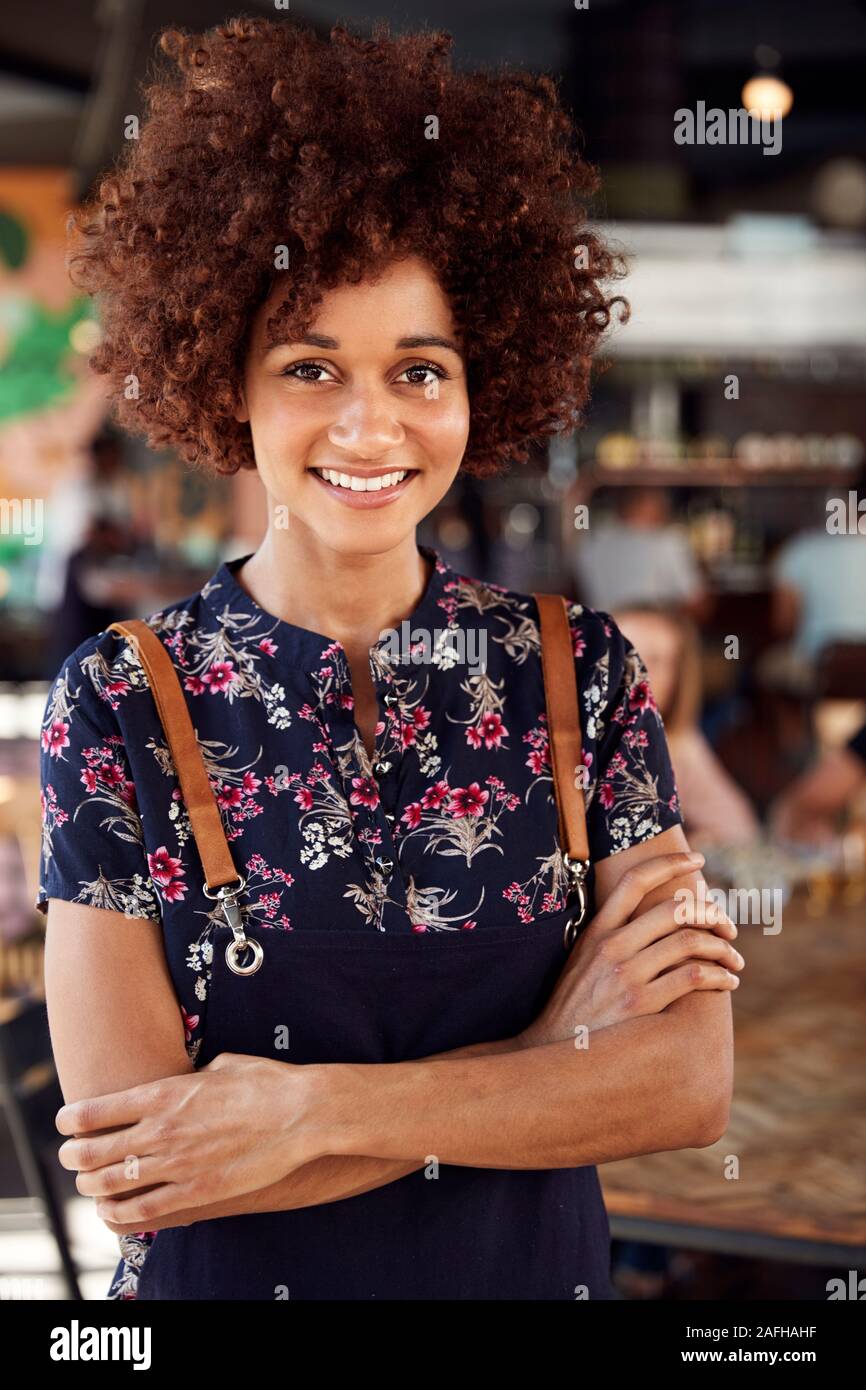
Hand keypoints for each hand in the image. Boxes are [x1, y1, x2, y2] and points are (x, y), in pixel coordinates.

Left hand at [56, 1052, 328, 1227]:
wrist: (301, 1113)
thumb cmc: (266, 1082)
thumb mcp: (223, 1064)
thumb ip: (193, 1076)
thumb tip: (189, 1077)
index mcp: (162, 1094)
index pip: (92, 1111)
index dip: (69, 1121)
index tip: (66, 1124)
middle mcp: (159, 1130)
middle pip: (89, 1151)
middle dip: (72, 1156)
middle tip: (70, 1156)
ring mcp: (175, 1164)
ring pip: (108, 1184)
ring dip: (90, 1185)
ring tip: (88, 1183)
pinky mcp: (196, 1192)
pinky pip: (141, 1210)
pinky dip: (117, 1212)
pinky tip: (111, 1210)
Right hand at [516, 852, 742, 1046]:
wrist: (553, 1051)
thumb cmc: (574, 1006)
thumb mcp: (582, 961)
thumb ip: (611, 937)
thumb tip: (653, 918)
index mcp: (597, 930)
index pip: (636, 880)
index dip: (670, 862)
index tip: (698, 860)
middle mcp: (611, 946)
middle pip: (675, 908)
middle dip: (712, 912)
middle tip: (728, 926)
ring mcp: (626, 974)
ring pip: (691, 941)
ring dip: (723, 947)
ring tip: (735, 959)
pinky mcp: (641, 1004)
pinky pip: (694, 977)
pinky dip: (720, 975)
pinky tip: (728, 981)